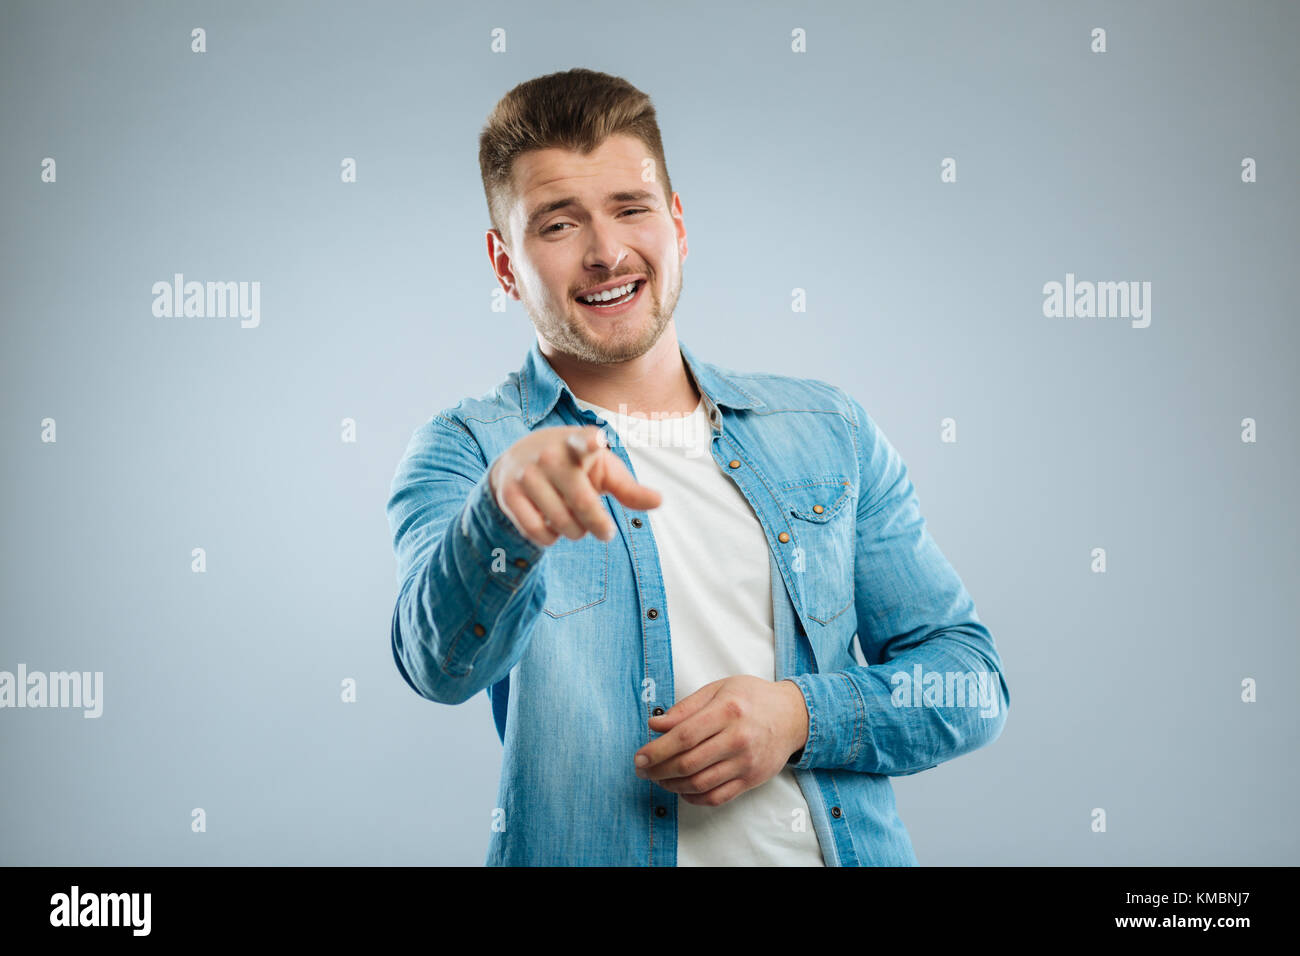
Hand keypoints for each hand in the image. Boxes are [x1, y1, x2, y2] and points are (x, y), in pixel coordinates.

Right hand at [489, 425, 662, 546]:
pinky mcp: (509, 493)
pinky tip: (552, 529)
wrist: (518, 458)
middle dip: (599, 526)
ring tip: (576, 525)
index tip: (598, 439)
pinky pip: (536, 531)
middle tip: (606, 532)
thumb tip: (659, 502)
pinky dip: (549, 539)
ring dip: (575, 533)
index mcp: (578, 443)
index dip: (591, 441)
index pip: (584, 441)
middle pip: (583, 503)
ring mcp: (527, 474)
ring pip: (562, 522)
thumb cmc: (574, 465)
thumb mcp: (602, 470)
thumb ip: (628, 488)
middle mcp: (550, 456)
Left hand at [633, 676, 809, 806]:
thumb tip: (655, 725)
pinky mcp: (752, 780)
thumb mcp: (719, 689)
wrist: (793, 715)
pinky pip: (717, 797)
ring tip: (659, 779)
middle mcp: (738, 738)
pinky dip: (694, 798)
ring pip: (700, 783)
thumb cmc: (752, 698)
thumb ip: (685, 708)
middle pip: (688, 763)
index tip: (639, 758)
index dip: (657, 750)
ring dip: (672, 785)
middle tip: (643, 771)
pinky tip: (682, 789)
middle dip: (658, 770)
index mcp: (727, 711)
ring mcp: (746, 762)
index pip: (684, 737)